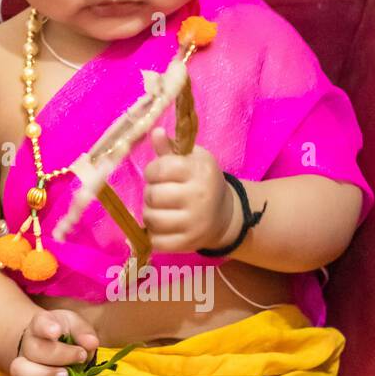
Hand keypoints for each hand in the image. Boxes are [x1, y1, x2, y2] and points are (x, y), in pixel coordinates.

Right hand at [9, 309, 99, 375]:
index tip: (56, 331)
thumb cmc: (67, 337)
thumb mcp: (77, 328)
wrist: (53, 351)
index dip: (46, 327)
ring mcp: (23, 367)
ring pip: (20, 371)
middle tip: (80, 358)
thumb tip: (91, 343)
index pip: (39, 322)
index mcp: (41, 326)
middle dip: (58, 356)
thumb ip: (84, 333)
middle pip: (32, 349)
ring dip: (44, 375)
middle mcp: (28, 345)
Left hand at [142, 128, 235, 253]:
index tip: (158, 174)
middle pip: (153, 195)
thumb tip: (155, 132)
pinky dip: (154, 235)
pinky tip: (163, 227)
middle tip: (159, 194)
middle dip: (150, 193)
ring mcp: (194, 222)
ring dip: (150, 214)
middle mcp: (199, 196)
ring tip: (160, 210)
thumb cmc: (201, 182)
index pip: (160, 169)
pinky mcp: (188, 243)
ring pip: (151, 219)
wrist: (224, 215)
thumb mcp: (191, 160)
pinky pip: (157, 242)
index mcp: (199, 170)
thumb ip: (170, 148)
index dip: (152, 171)